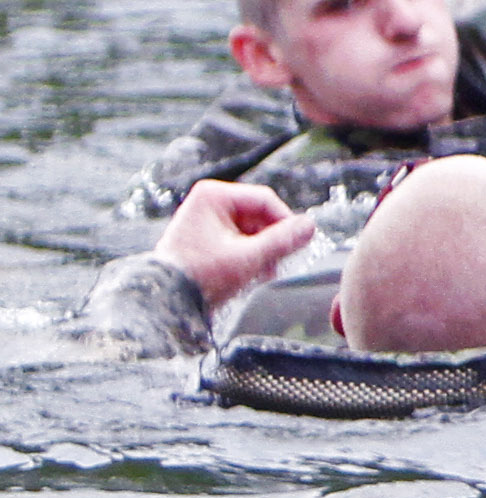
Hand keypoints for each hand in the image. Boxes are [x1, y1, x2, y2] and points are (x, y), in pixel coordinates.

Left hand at [151, 180, 314, 309]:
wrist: (164, 301)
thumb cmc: (199, 276)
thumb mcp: (249, 257)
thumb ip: (283, 240)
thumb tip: (310, 226)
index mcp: (213, 196)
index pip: (266, 201)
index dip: (286, 222)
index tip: (298, 243)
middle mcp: (207, 202)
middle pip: (259, 215)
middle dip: (272, 241)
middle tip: (278, 263)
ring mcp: (205, 219)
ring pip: (251, 229)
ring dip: (262, 251)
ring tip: (263, 272)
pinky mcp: (204, 237)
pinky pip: (238, 239)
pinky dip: (249, 254)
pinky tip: (251, 273)